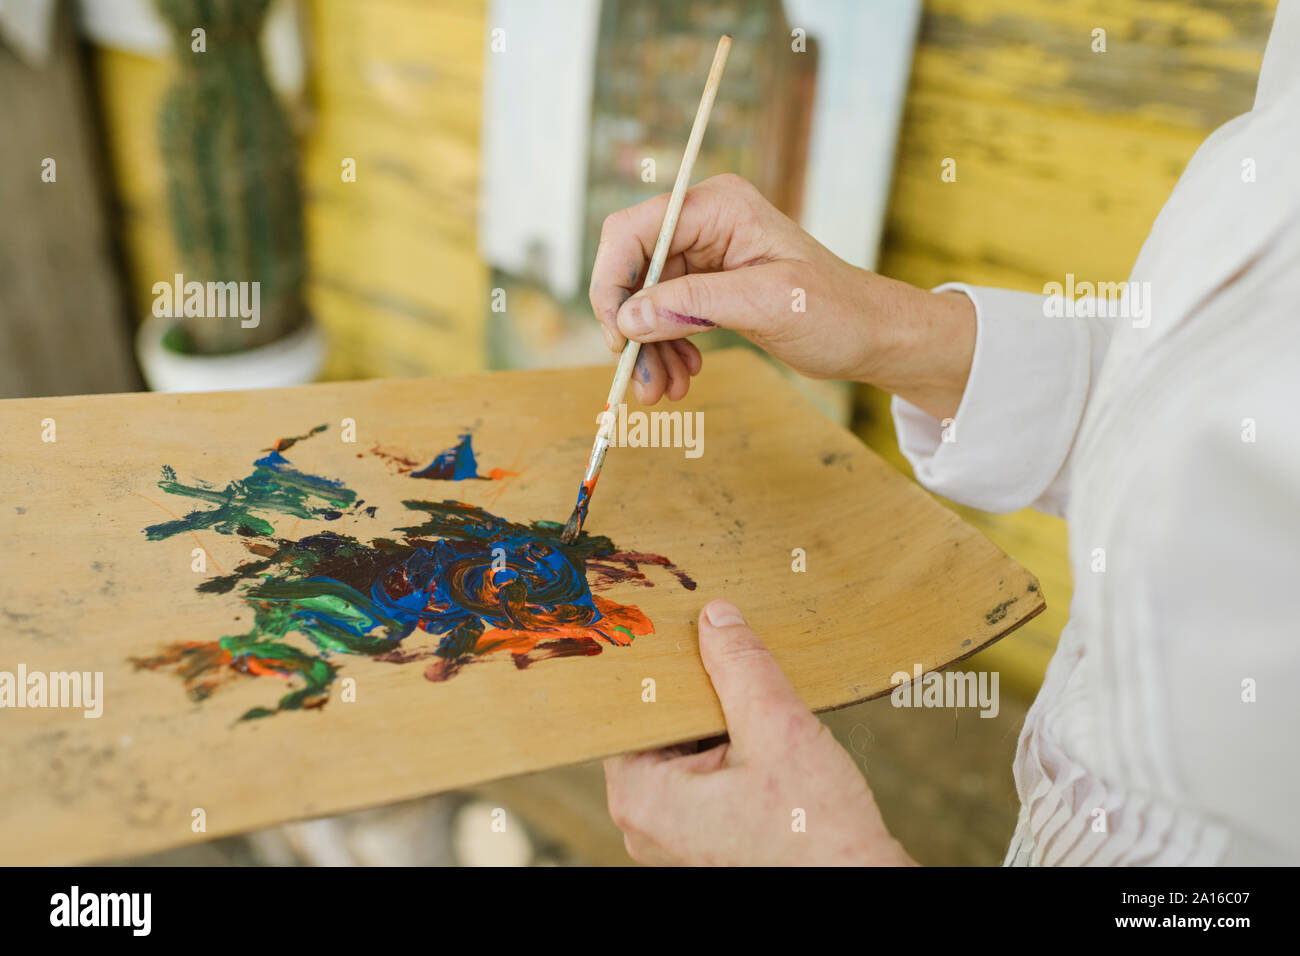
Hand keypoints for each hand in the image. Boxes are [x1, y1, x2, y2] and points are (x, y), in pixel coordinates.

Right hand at [588, 173, 975, 419]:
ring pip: (645, 301)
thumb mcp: (767, 305)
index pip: (634, 231)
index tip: (617, 337)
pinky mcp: (709, 288)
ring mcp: (705, 256)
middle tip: (639, 382)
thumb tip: (629, 318)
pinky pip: (665, 316)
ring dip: (647, 349)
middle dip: (630, 328)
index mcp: (719, 206)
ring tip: (663, 392)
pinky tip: (682, 377)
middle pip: (633, 270)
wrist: (871, 336)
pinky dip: (665, 350)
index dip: (613, 283)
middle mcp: (705, 223)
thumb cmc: (836, 311)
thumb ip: (694, 304)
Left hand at [603, 599, 913, 865]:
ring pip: (685, 749)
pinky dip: (731, 749)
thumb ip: (740, 665)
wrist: (858, 887)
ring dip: (720, 720)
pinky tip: (764, 735)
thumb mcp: (777, 727)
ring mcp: (673, 833)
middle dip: (699, 693)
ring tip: (757, 701)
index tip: (683, 629)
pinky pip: (704, 776)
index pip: (631, 709)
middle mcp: (644, 821)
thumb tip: (715, 616)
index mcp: (639, 796)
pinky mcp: (703, 837)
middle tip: (732, 654)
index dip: (662, 668)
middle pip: (660, 727)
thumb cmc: (815, 830)